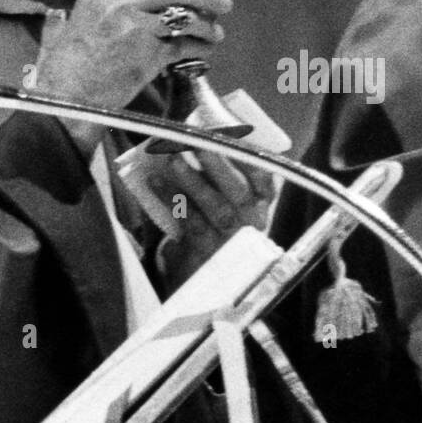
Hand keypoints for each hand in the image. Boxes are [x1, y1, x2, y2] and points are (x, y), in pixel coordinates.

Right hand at [33, 0, 230, 154]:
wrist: (68, 98)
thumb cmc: (67, 62)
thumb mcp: (74, 19)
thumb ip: (99, 3)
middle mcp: (119, 4)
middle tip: (224, 2)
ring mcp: (135, 30)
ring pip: (184, 15)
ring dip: (207, 23)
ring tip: (216, 32)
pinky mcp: (148, 57)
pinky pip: (183, 46)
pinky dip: (199, 47)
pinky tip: (204, 50)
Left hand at [146, 150, 275, 287]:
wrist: (204, 285)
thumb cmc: (215, 234)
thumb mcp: (227, 211)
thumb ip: (219, 182)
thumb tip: (194, 144)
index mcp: (260, 210)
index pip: (266, 183)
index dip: (253, 160)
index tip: (236, 137)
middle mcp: (250, 225)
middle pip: (238, 192)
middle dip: (219, 163)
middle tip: (198, 141)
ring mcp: (228, 240)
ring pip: (215, 207)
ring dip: (193, 180)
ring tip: (174, 158)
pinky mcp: (205, 251)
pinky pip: (188, 221)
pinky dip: (171, 198)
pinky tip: (155, 181)